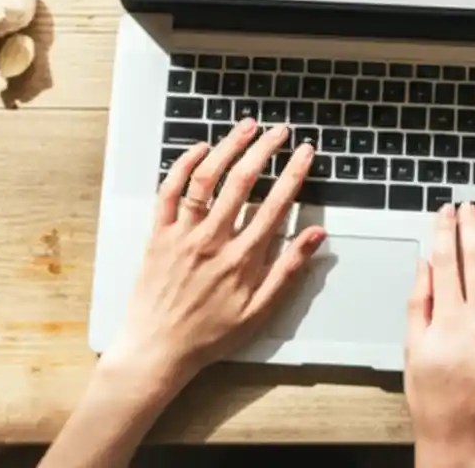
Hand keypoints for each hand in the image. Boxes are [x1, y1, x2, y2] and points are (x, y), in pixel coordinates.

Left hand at [105, 118, 326, 388]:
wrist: (158, 349)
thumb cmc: (211, 334)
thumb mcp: (260, 311)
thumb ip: (289, 270)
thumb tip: (317, 236)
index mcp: (242, 259)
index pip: (275, 204)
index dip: (294, 173)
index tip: (305, 152)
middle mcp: (212, 240)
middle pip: (242, 181)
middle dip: (265, 149)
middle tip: (280, 131)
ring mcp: (182, 235)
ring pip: (206, 179)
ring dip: (228, 148)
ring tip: (247, 127)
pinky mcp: (157, 235)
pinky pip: (168, 192)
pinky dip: (183, 165)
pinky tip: (200, 149)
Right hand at [405, 203, 474, 466]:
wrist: (461, 440)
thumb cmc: (434, 400)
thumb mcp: (411, 350)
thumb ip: (417, 304)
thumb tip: (424, 265)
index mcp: (449, 322)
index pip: (447, 261)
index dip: (445, 230)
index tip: (446, 212)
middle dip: (474, 226)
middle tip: (471, 205)